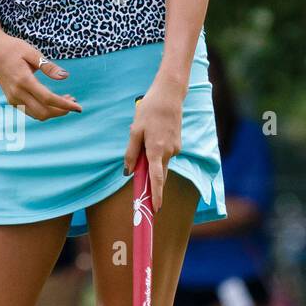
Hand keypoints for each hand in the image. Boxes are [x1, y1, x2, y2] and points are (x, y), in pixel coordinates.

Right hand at [0, 31, 81, 122]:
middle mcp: (17, 93)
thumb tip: (65, 76)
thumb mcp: (32, 53)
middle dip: (61, 111)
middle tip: (73, 102)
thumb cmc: (14, 49)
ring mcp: (13, 99)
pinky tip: (52, 101)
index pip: (48, 99)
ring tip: (65, 101)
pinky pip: (30, 112)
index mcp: (23, 80)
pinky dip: (44, 110)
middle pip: (43, 112)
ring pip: (37, 115)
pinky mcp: (12, 101)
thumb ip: (48, 66)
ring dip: (53, 112)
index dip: (65, 105)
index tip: (78, 107)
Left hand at [122, 74, 184, 212]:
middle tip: (143, 190)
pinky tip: (152, 135)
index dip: (156, 195)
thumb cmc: (149, 111)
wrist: (169, 95)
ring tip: (145, 137)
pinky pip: (165, 154)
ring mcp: (175, 148)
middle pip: (159, 174)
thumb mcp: (135, 131)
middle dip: (151, 184)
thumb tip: (128, 171)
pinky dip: (157, 153)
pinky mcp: (177, 144)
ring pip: (161, 163)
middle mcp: (168, 152)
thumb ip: (131, 153)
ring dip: (152, 162)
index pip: (156, 179)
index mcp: (156, 150)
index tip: (156, 209)